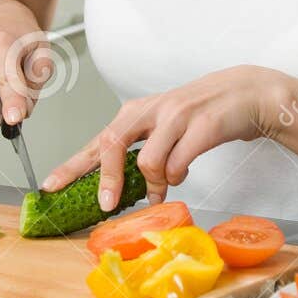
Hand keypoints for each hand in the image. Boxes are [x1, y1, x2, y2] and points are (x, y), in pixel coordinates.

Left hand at [40, 66, 293, 208]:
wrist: (247, 93)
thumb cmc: (203, 113)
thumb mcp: (165, 127)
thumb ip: (145, 152)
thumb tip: (131, 189)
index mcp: (137, 111)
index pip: (97, 140)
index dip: (72, 165)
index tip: (51, 186)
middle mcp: (152, 110)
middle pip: (112, 144)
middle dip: (107, 180)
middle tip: (107, 204)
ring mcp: (176, 116)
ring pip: (147, 160)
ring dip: (155, 183)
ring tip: (166, 186)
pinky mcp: (201, 126)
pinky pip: (178, 162)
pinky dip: (177, 176)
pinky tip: (183, 174)